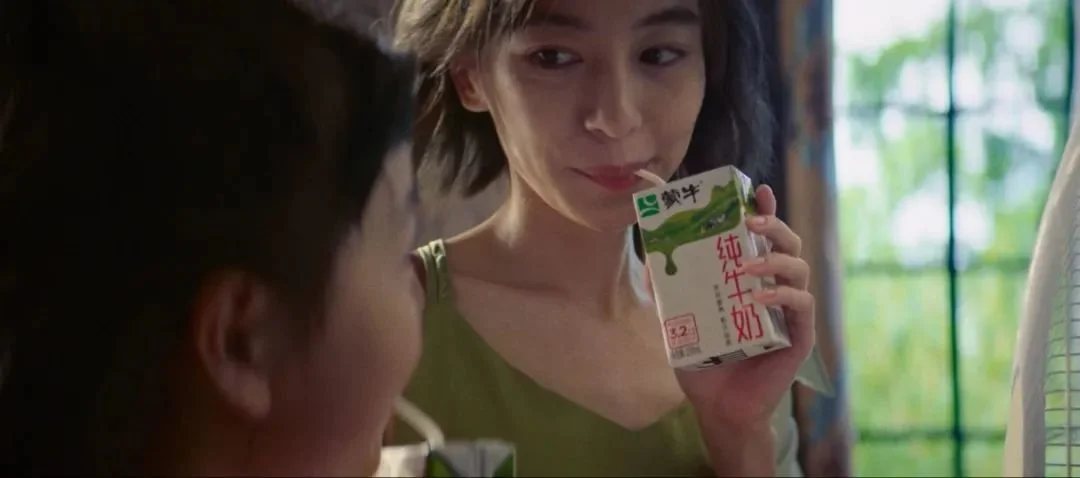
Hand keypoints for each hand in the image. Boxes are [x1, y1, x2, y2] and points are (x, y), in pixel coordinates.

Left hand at [644, 184, 815, 429]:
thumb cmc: (704, 361)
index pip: (764, 238)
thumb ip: (670, 291)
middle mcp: (775, 289)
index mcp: (752, 280)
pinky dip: (780, 297)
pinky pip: (800, 305)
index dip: (766, 210)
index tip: (758, 189)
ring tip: (748, 264)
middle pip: (788, 244)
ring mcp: (790, 312)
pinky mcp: (799, 336)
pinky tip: (756, 299)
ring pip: (798, 269)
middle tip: (752, 220)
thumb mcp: (679, 320)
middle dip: (774, 225)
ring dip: (775, 259)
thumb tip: (653, 257)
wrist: (719, 407)